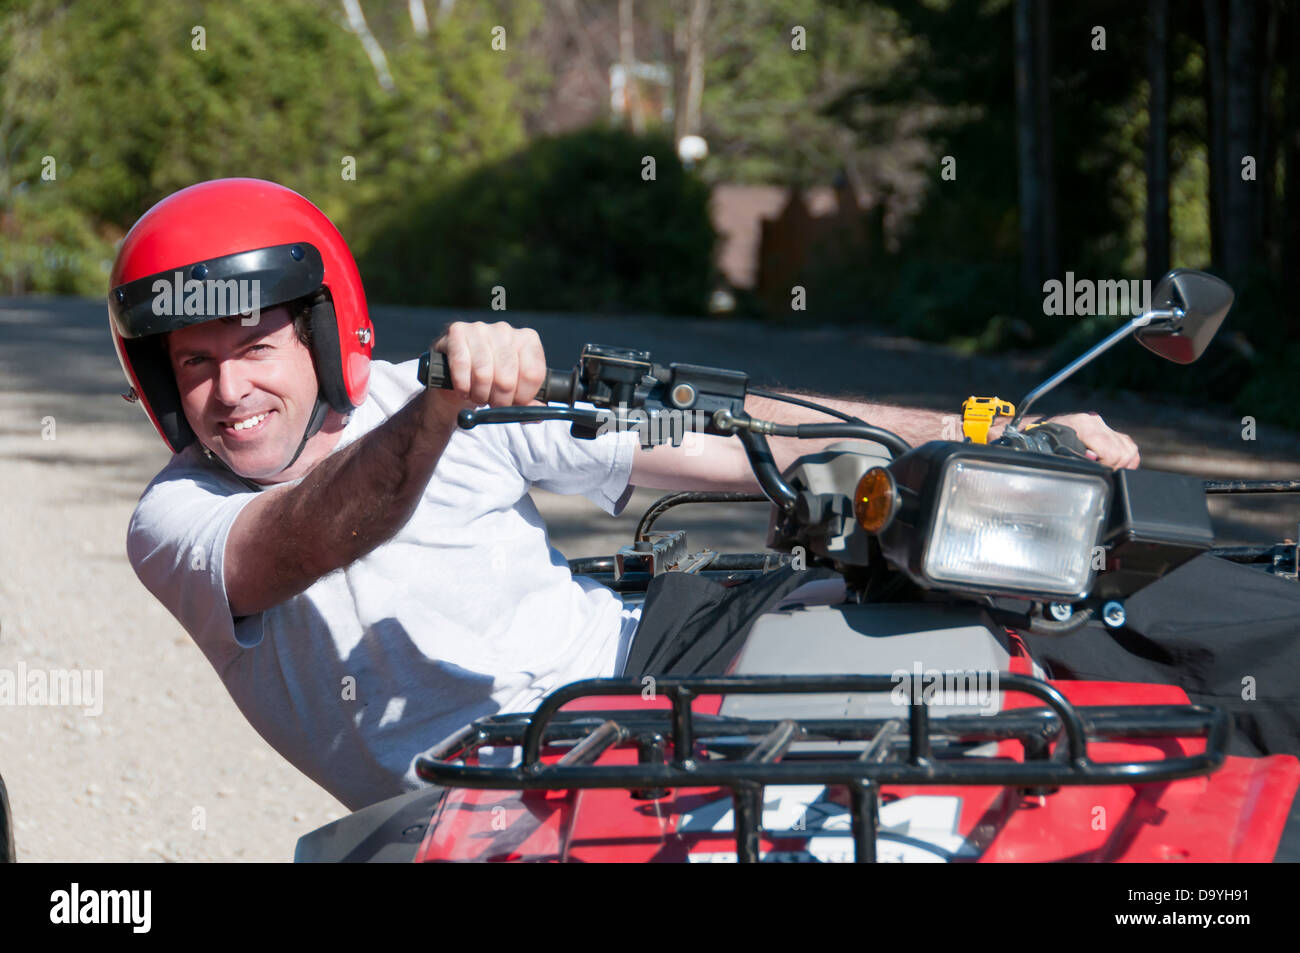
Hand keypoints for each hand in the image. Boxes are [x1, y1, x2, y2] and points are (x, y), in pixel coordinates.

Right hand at [431, 321, 546, 409]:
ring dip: (479, 395)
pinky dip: (462, 385)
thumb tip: (538, 413)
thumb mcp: (515, 390)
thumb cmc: (493, 380)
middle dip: (500, 400)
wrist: (461, 372)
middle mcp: (506, 330)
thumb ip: (530, 403)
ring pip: (483, 374)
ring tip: (479, 396)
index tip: (515, 404)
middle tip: (495, 404)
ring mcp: (481, 328)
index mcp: (527, 340)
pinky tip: (464, 389)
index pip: (533, 374)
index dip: (523, 397)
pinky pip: (461, 365)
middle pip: (507, 378)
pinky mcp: (457, 331)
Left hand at [1041, 412, 1139, 468]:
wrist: (1038, 430)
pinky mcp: (1106, 428)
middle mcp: (1095, 421)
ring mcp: (1101, 424)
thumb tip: (1094, 460)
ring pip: (1128, 448)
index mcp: (1083, 425)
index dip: (1107, 467)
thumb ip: (1076, 456)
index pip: (1112, 452)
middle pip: (1123, 452)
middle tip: (1100, 471)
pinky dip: (1123, 456)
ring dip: (1121, 462)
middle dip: (1114, 466)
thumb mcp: (1054, 452)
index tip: (1097, 472)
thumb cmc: (1043, 443)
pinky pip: (1126, 444)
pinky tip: (1110, 463)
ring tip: (1104, 468)